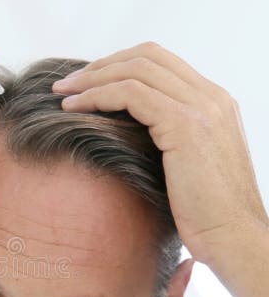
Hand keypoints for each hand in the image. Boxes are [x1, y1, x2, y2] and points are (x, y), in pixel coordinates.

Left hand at [51, 42, 267, 264]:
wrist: (234, 240)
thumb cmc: (208, 219)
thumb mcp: (191, 169)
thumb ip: (171, 142)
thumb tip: (131, 138)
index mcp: (215, 104)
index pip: (162, 63)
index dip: (119, 67)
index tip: (87, 85)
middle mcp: (212, 97)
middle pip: (147, 56)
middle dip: (101, 66)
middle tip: (66, 85)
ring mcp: (201, 107)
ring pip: (135, 70)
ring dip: (92, 79)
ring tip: (62, 96)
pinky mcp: (184, 125)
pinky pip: (129, 93)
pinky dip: (96, 96)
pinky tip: (73, 110)